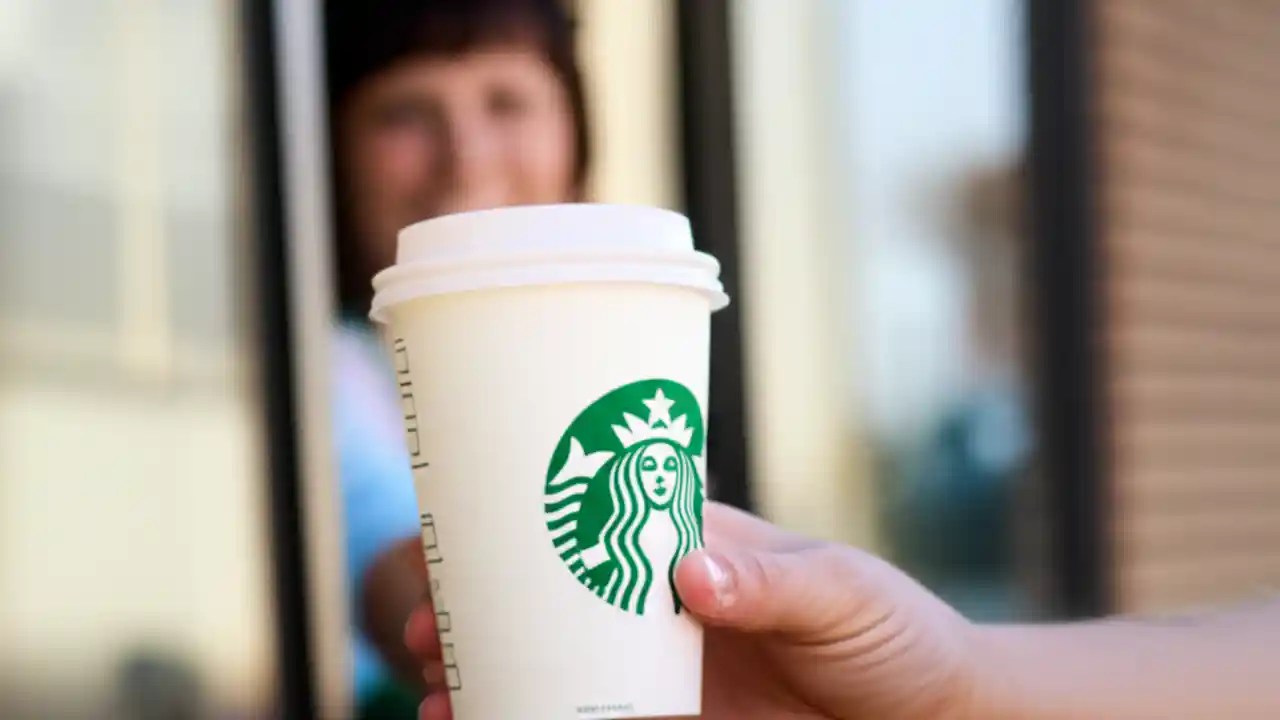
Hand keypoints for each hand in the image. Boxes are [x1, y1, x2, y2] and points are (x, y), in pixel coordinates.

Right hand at [408, 502, 980, 719]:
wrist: (936, 717)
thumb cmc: (894, 632)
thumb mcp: (843, 591)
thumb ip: (774, 581)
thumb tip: (691, 569)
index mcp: (694, 548)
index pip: (594, 521)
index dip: (521, 525)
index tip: (457, 542)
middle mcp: (663, 607)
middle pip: (552, 598)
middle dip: (482, 611)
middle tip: (425, 633)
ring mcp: (664, 674)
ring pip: (557, 668)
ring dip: (495, 677)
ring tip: (436, 699)